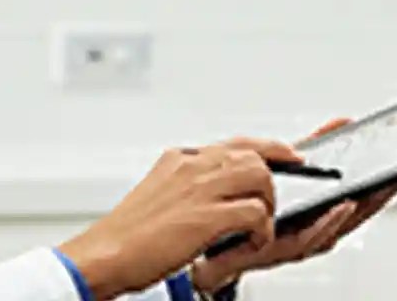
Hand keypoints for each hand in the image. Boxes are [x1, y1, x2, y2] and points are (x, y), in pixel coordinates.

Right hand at [57, 138, 300, 299]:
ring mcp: (200, 189)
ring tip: (258, 226)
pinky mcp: (207, 216)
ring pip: (261, 177)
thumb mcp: (158, 192)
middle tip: (270, 206)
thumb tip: (211, 189)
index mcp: (181, 159)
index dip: (271, 147)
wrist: (106, 254)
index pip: (237, 142)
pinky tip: (250, 243)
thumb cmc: (128, 233)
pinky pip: (256, 214)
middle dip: (271, 183)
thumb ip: (185, 183)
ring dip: (267, 205)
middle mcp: (193, 167)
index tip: (291, 154)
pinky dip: (261, 231)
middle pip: (255, 157)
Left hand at [189, 119, 396, 293]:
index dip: (384, 183)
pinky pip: (310, 238)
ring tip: (372, 189)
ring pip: (338, 228)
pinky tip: (340, 206)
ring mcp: (299, 241)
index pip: (360, 195)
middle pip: (357, 213)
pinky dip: (329, 224)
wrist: (205, 245)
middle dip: (382, 196)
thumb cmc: (245, 210)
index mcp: (317, 209)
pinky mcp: (281, 249)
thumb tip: (342, 123)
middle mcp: (313, 227)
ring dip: (359, 210)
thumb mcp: (285, 168)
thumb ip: (314, 148)